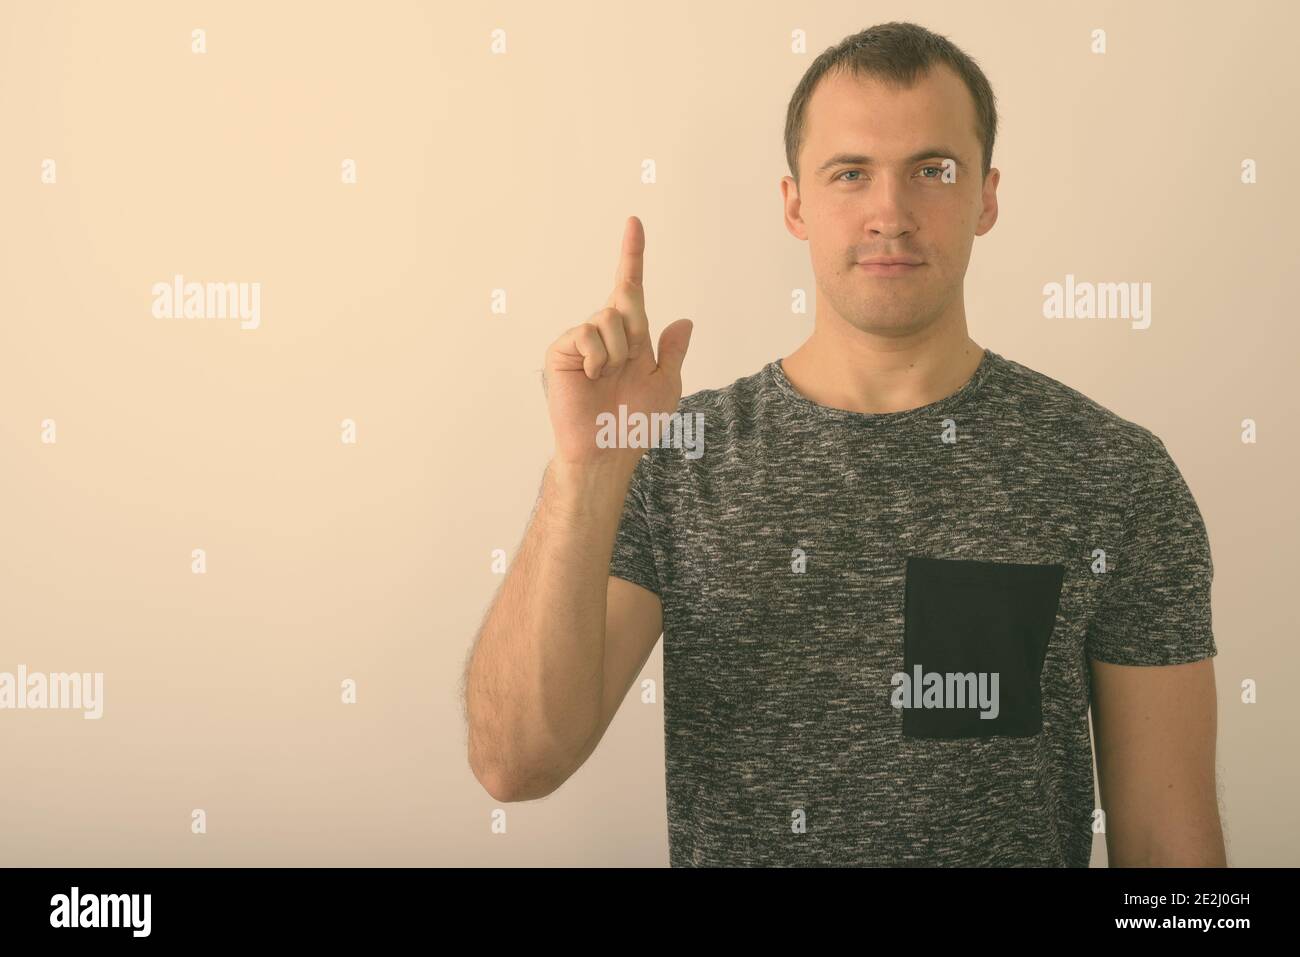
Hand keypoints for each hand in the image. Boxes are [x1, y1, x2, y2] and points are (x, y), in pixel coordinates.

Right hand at [543, 215, 692, 468]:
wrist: (607, 451)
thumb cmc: (634, 424)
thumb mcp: (666, 385)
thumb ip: (673, 352)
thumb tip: (684, 321)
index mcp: (631, 339)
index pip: (631, 289)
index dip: (632, 255)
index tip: (634, 223)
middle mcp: (605, 334)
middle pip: (625, 300)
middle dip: (632, 332)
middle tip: (624, 368)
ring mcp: (582, 341)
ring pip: (607, 317)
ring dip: (617, 351)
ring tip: (607, 378)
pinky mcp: (562, 351)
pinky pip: (586, 333)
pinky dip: (597, 357)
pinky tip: (592, 377)